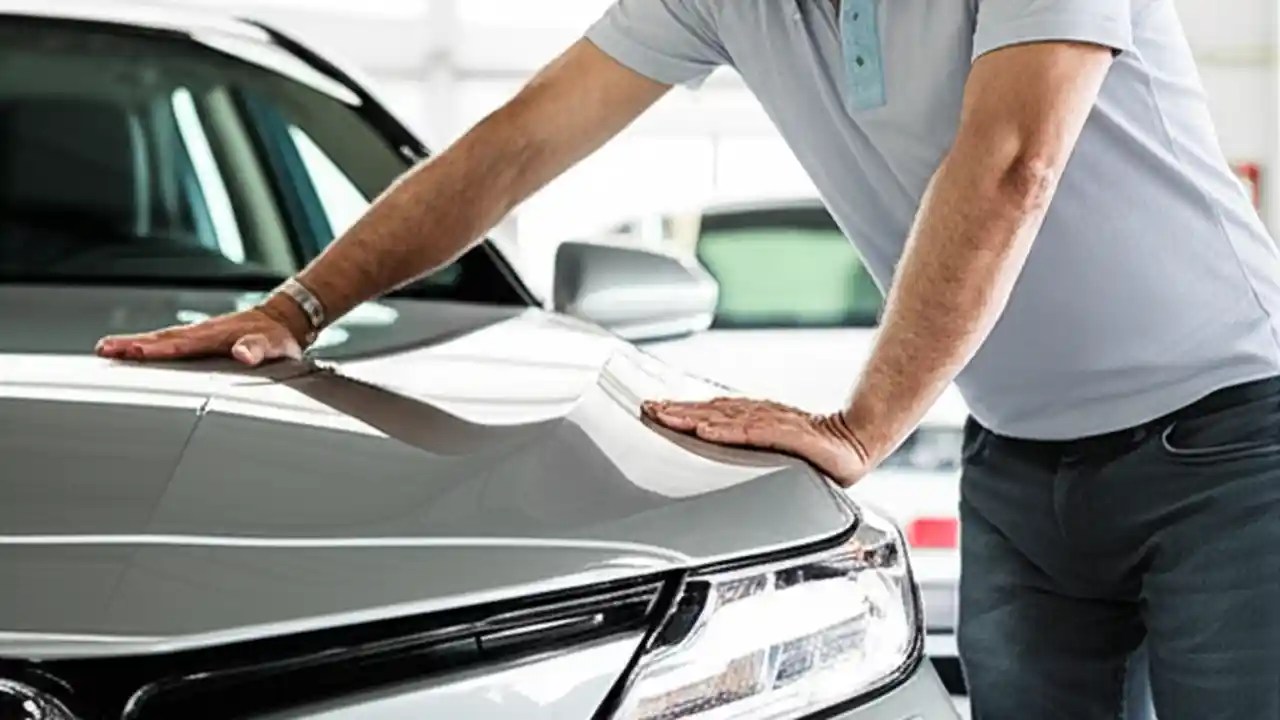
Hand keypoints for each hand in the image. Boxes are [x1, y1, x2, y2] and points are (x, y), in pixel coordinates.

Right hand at [95, 306, 303, 366]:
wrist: (284, 320)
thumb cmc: (278, 336)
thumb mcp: (274, 344)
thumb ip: (258, 348)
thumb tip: (243, 353)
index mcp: (215, 336)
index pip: (180, 343)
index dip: (156, 348)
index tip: (131, 350)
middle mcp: (203, 333)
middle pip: (162, 338)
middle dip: (132, 344)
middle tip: (104, 350)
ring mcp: (201, 336)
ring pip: (163, 339)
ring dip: (136, 344)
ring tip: (108, 351)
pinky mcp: (202, 340)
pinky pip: (171, 343)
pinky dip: (151, 346)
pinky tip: (137, 353)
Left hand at [642, 397, 870, 487]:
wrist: (856, 442)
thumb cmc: (816, 449)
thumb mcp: (775, 446)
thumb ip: (748, 442)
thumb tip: (713, 436)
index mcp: (754, 419)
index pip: (710, 412)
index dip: (681, 409)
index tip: (652, 409)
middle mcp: (759, 417)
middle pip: (711, 411)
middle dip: (677, 410)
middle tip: (648, 409)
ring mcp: (774, 424)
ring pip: (725, 417)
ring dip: (693, 416)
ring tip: (667, 417)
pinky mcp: (790, 435)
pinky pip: (753, 432)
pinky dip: (728, 430)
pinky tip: (708, 430)